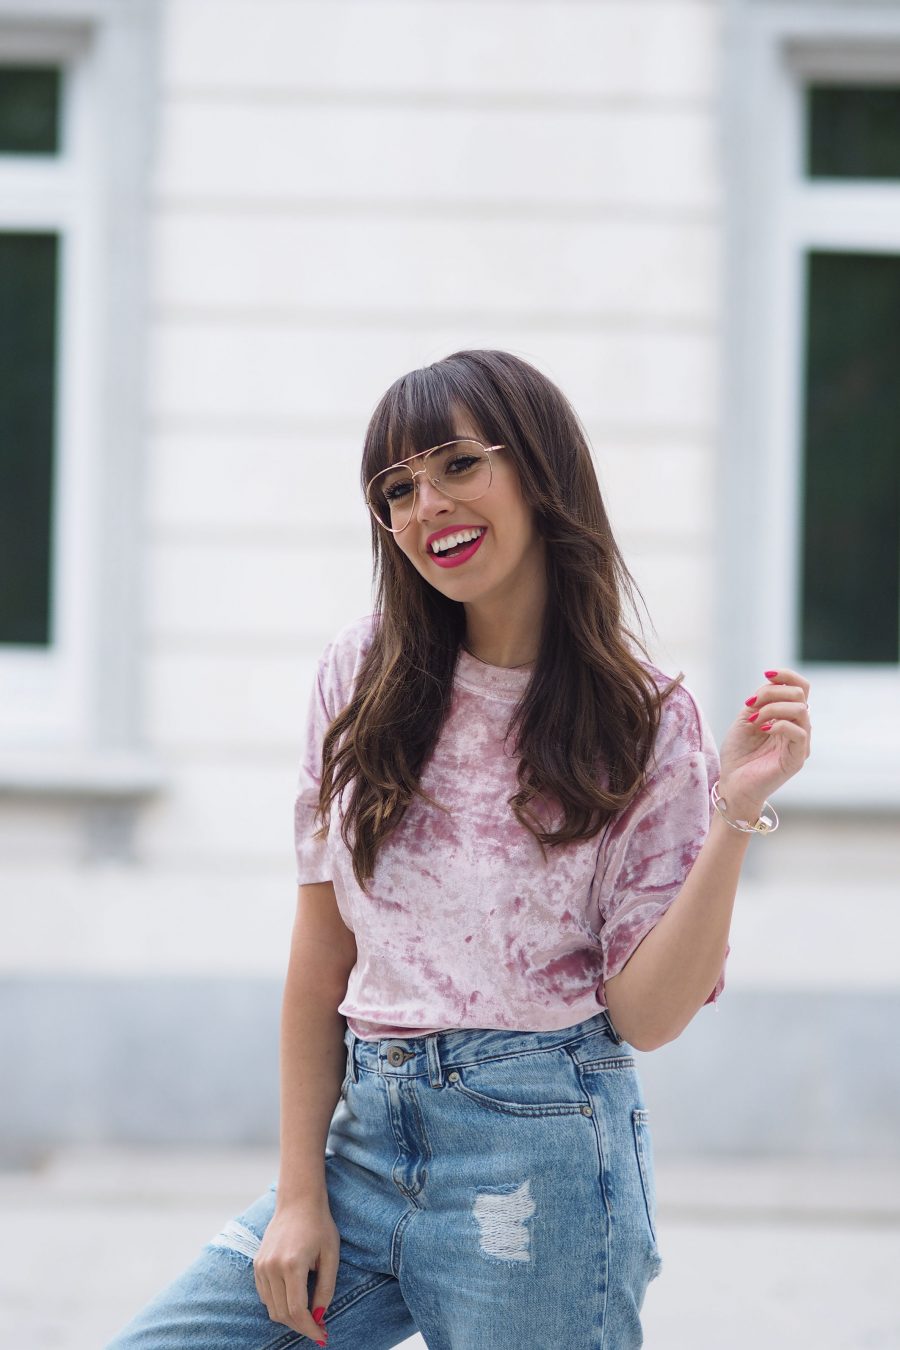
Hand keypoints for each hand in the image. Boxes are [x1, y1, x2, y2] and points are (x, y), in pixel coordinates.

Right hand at [254, 1195, 339, 1342]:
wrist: (298, 1201)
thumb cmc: (319, 1225)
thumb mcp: (331, 1256)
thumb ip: (325, 1289)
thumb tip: (319, 1317)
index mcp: (292, 1264)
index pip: (297, 1311)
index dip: (310, 1329)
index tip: (322, 1336)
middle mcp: (272, 1267)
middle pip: (283, 1314)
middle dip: (301, 1326)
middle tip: (318, 1328)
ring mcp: (261, 1266)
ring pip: (272, 1308)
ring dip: (289, 1317)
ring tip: (308, 1314)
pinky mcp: (257, 1264)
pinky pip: (265, 1296)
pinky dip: (279, 1304)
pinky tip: (294, 1298)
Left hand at [716, 667, 811, 816]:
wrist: (733, 784)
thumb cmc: (739, 754)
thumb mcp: (745, 719)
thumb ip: (759, 701)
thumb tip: (772, 683)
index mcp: (788, 717)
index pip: (801, 688)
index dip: (787, 676)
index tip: (766, 674)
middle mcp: (798, 728)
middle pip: (800, 694)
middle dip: (772, 692)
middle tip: (750, 704)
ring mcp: (800, 743)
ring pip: (800, 710)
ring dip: (772, 708)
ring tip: (754, 721)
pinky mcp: (797, 758)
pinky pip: (799, 732)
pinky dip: (779, 724)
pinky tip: (763, 730)